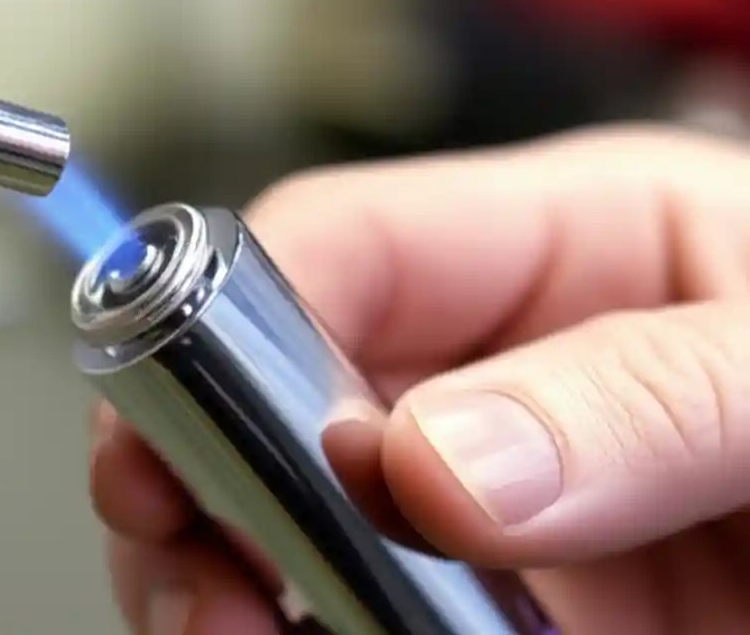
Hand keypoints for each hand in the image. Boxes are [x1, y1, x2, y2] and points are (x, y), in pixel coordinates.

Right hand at [91, 124, 749, 633]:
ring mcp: (490, 518)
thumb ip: (644, 391)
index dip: (233, 331)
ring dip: (243, 589)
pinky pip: (367, 625)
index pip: (332, 251)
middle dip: (204, 487)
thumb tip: (438, 462)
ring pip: (297, 538)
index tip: (206, 443)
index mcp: (554, 253)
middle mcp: (492, 383)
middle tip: (204, 580)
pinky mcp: (510, 620)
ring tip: (239, 634)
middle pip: (273, 408)